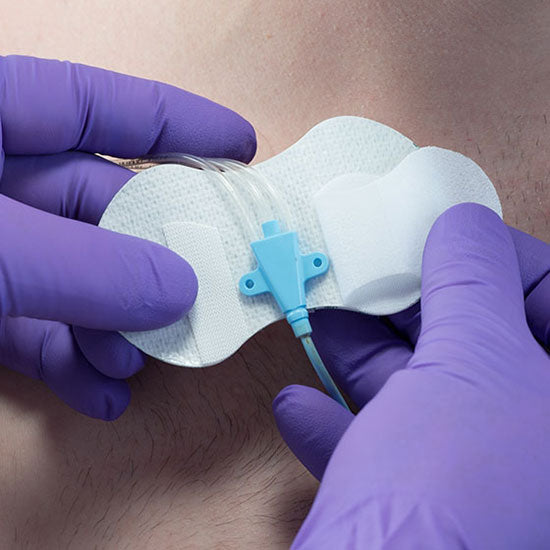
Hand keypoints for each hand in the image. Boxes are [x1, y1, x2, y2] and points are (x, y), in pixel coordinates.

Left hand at [0, 55, 255, 419]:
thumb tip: (177, 288)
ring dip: (111, 323)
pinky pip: (29, 324)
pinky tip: (99, 391)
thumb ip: (81, 267)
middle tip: (202, 290)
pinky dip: (66, 359)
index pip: (95, 104)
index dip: (175, 123)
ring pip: (70, 274)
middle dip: (150, 256)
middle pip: (96, 206)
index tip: (241, 147)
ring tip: (136, 360)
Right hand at [274, 203, 549, 547]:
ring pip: (424, 399)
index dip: (501, 259)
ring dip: (365, 360)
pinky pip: (385, 455)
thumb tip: (462, 226)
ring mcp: (479, 484)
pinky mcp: (422, 515)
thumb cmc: (450, 491)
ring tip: (322, 318)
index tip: (445, 235)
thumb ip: (471, 281)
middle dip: (416, 308)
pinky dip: (340, 428)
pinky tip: (298, 406)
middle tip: (370, 271)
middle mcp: (532, 449)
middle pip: (479, 348)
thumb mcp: (470, 363)